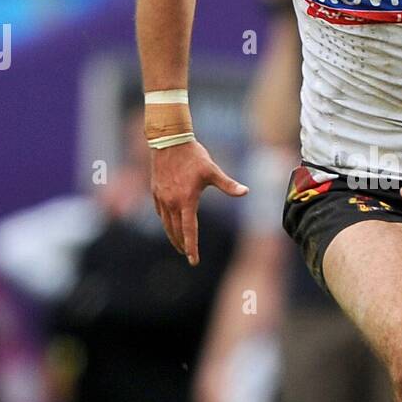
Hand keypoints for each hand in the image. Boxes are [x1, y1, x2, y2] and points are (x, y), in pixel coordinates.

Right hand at [151, 140, 247, 265]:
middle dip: (182, 245)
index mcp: (186, 200)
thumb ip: (228, 185)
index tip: (193, 261)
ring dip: (172, 236)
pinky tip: (169, 224)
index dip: (192, 247)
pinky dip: (165, 222)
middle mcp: (171, 202)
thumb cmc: (193, 155)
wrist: (168, 141)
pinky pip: (160, 212)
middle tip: (188, 255)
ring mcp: (161, 198)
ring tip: (178, 244)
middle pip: (175, 231)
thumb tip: (246, 192)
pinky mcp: (155, 191)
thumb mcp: (212, 170)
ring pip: (166, 224)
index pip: (188, 231)